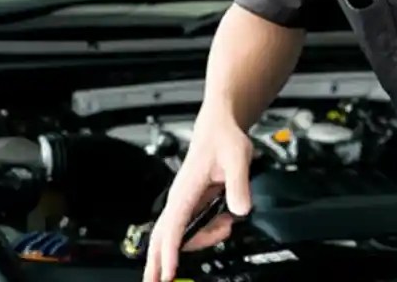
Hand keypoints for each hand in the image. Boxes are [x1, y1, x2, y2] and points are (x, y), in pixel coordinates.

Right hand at [142, 107, 253, 281]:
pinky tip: (223, 227)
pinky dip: (204, 236)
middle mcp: (179, 199)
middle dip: (157, 263)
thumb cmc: (224, 139)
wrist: (219, 128)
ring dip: (199, 243)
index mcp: (185, 189)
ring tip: (225, 230)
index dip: (171, 251)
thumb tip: (240, 209)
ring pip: (177, 236)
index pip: (174, 226)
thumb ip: (239, 184)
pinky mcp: (191, 204)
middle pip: (162, 237)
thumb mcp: (238, 158)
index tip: (169, 272)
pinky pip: (189, 229)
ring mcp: (184, 203)